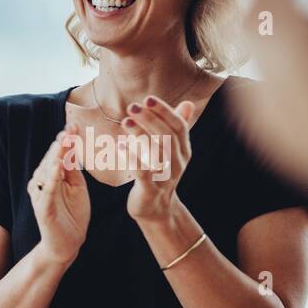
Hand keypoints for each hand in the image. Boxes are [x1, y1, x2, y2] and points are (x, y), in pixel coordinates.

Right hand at [27, 122, 89, 263]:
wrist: (69, 244)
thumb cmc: (73, 215)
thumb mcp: (78, 187)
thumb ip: (73, 169)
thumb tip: (73, 146)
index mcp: (52, 176)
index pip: (58, 154)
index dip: (66, 139)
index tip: (75, 124)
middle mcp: (43, 182)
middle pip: (51, 158)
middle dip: (61, 143)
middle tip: (70, 128)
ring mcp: (41, 194)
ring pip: (47, 170)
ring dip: (56, 155)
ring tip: (64, 141)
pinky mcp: (43, 208)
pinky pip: (47, 191)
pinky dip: (51, 178)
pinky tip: (57, 166)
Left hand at [121, 96, 194, 223]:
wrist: (157, 209)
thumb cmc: (161, 173)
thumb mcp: (172, 151)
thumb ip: (178, 127)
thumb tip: (188, 103)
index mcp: (183, 150)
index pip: (178, 126)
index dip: (164, 111)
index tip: (148, 99)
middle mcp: (177, 162)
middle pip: (167, 137)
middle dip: (150, 119)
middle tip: (132, 107)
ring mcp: (165, 177)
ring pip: (155, 153)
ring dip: (140, 135)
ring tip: (125, 121)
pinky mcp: (150, 189)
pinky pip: (142, 171)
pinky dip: (131, 157)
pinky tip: (120, 145)